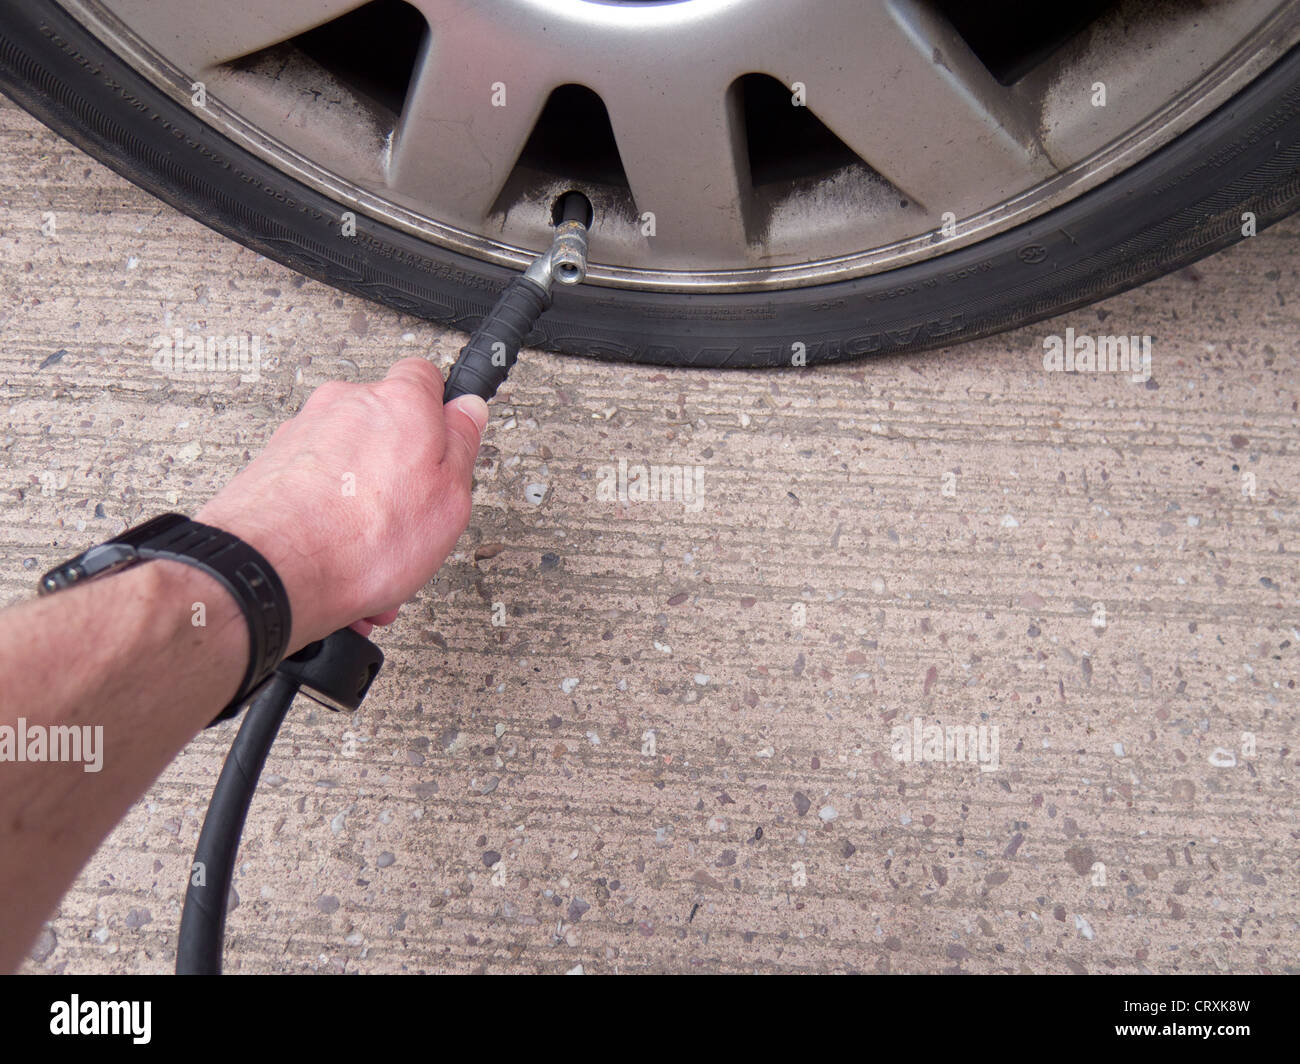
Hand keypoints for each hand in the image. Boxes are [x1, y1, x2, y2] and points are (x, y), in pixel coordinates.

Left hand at [196, 358, 486, 649]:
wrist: (272, 571)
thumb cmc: (360, 538)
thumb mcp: (449, 498)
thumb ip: (462, 446)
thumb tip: (468, 414)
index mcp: (398, 402)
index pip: (426, 377)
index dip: (441, 411)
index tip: (449, 440)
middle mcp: (345, 405)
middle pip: (385, 426)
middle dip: (399, 471)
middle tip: (411, 513)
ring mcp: (303, 433)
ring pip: (349, 464)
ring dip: (363, 502)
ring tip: (373, 552)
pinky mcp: (272, 465)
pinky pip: (317, 488)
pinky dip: (330, 517)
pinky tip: (340, 559)